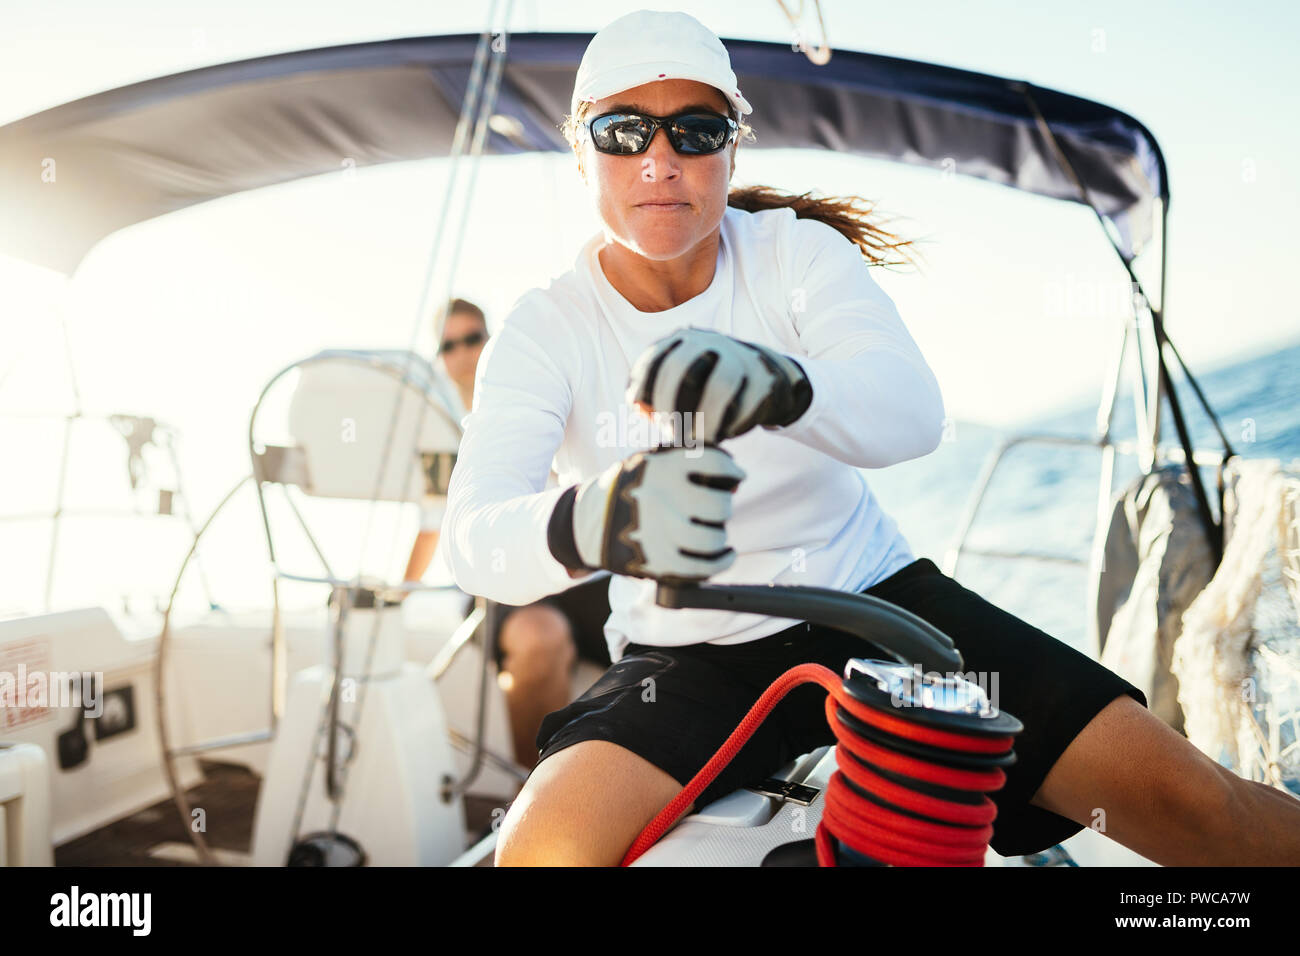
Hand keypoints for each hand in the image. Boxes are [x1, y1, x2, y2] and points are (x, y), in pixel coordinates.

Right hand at [553, 445, 745, 581]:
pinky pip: (703, 567)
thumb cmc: (630, 489)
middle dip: (722, 507)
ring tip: (714, 532)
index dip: (732, 469)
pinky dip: (721, 562)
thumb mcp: (649, 462)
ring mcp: (658, 532)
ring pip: (713, 538)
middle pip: (719, 506)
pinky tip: (725, 555)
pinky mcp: (657, 562)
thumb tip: (734, 481)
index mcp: (660, 468)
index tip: (737, 475)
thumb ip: (687, 463)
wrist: (589, 523)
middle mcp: (660, 498)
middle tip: (715, 509)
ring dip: (719, 536)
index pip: (714, 463)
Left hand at [625, 327, 812, 444]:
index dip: (642, 379)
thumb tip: (639, 408)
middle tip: (668, 430)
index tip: (634, 404)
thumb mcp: (679, 384)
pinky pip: (745, 403)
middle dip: (669, 401)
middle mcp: (711, 343)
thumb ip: (654, 396)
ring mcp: (739, 358)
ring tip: (694, 441)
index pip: (657, 355)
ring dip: (703, 417)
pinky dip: (730, 424)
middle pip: (682, 366)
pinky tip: (720, 436)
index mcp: (685, 341)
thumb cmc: (707, 385)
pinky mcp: (762, 379)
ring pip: (719, 385)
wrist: (763, 375)